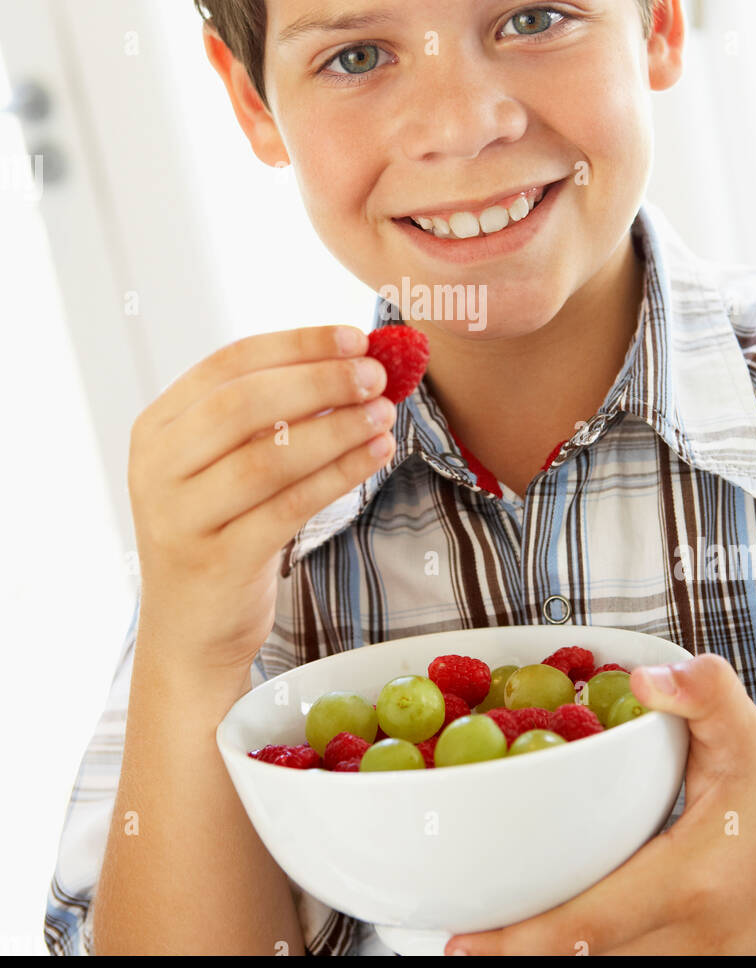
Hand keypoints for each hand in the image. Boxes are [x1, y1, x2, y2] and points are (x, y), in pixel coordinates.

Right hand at [127, 325, 395, 678]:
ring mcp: (181, 519)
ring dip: (335, 429)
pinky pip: (288, 508)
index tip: (354, 336)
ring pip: (267, 458)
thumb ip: (268, 416)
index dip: (296, 345)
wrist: (190, 631)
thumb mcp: (222, 465)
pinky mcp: (217, 562)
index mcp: (157, 428)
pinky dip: (337, 475)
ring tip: (384, 413)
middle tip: (375, 374)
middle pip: (243, 405)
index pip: (228, 365)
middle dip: (318, 382)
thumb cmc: (222, 530)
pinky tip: (374, 454)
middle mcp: (157, 469)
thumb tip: (355, 361)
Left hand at [444, 653, 755, 954]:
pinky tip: (560, 942)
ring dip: (558, 960)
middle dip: (523, 956)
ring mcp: (706, 965)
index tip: (464, 944)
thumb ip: (700, 691)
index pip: (592, 919)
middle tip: (461, 943)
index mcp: (693, 878)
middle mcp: (697, 936)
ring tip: (499, 943)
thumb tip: (646, 675)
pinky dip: (598, 958)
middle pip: (589, 962)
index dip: (523, 938)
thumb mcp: (746, 730)